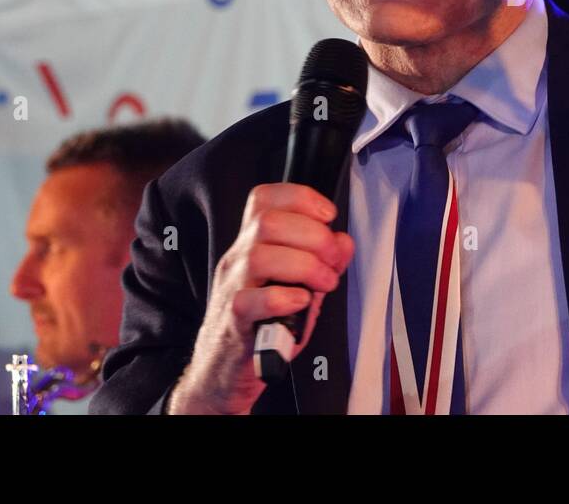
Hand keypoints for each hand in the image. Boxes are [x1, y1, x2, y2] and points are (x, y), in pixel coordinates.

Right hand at [167, 183, 353, 414]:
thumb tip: (344, 242)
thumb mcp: (298, 286)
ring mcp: (233, 288)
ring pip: (260, 255)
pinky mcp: (233, 321)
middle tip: (332, 261)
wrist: (224, 372)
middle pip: (268, 222)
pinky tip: (302, 302)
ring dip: (305, 266)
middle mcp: (238, 259)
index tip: (328, 215)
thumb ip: (322, 262)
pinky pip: (252, 300)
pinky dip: (284, 298)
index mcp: (252, 244)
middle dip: (313, 236)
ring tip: (324, 283)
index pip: (264, 198)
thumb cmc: (262, 324)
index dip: (301, 198)